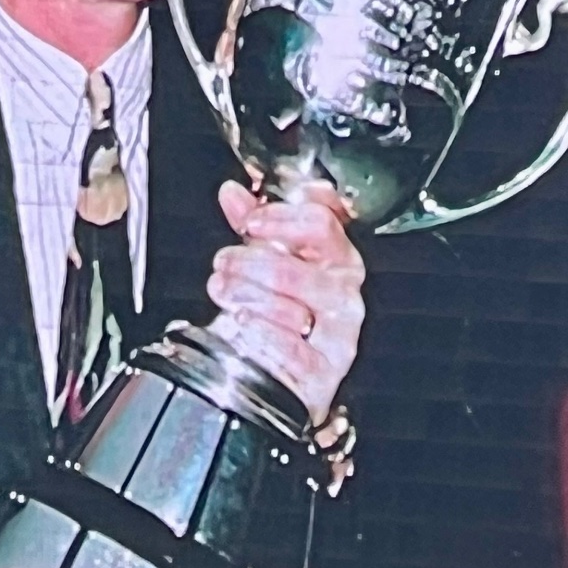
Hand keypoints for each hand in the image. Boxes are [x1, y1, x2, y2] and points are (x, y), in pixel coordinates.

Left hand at [207, 180, 364, 428]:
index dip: (281, 218)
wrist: (279, 371)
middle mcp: (343, 296)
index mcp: (338, 261)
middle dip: (247, 263)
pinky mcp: (323, 372)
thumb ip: (254, 225)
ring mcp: (337, 336)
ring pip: (287, 307)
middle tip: (223, 263)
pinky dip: (258, 333)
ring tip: (223, 292)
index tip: (250, 221)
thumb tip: (234, 194)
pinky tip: (243, 325)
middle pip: (295, 267)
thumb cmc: (280, 313)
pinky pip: (288, 348)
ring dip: (243, 296)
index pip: (322, 224)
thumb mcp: (268, 261)